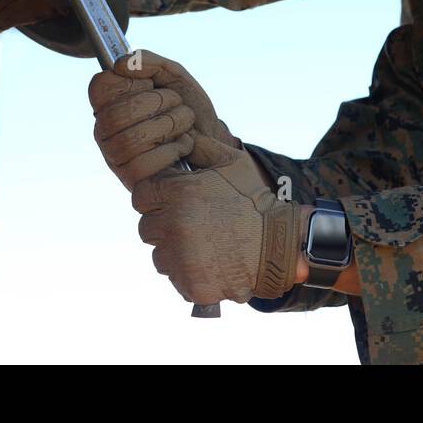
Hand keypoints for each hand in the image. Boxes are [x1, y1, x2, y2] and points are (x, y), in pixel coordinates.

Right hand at [87, 50, 238, 190]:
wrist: (214, 138)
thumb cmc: (189, 106)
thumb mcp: (172, 75)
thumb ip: (148, 62)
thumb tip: (120, 65)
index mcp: (108, 103)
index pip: (100, 86)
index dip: (130, 81)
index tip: (151, 83)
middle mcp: (105, 130)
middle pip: (116, 113)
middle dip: (157, 102)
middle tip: (176, 103)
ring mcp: (116, 157)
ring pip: (130, 139)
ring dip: (169, 124)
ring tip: (184, 122)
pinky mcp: (134, 179)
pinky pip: (144, 163)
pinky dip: (174, 149)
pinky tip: (184, 145)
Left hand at [134, 145, 305, 304]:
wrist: (281, 243)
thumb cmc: (255, 200)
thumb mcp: (232, 162)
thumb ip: (201, 147)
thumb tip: (181, 137)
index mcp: (178, 193)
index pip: (140, 197)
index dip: (155, 198)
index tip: (172, 202)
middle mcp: (174, 226)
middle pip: (146, 228)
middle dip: (164, 226)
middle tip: (192, 226)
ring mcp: (181, 259)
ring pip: (159, 257)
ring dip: (175, 253)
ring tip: (204, 246)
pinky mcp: (192, 285)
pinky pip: (176, 280)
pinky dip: (190, 276)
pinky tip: (211, 264)